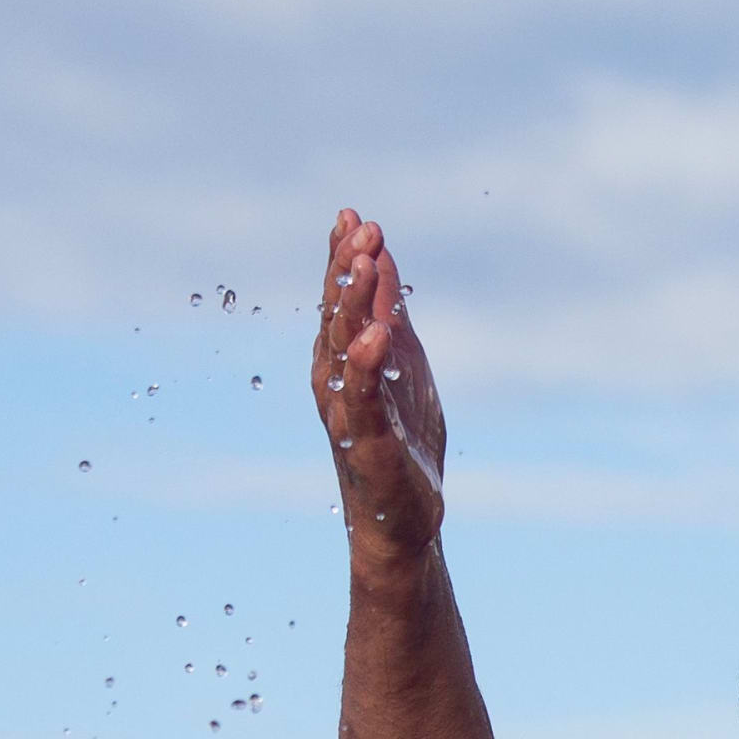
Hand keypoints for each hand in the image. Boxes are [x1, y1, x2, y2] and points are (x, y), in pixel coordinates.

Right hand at [312, 209, 446, 552]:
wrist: (403, 522)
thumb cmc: (400, 442)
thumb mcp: (402, 362)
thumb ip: (389, 310)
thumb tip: (380, 253)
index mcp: (342, 360)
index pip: (338, 300)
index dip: (342, 258)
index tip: (350, 216)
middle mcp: (335, 382)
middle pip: (335, 316)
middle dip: (346, 270)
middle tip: (361, 228)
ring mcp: (349, 413)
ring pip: (343, 350)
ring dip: (352, 305)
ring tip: (365, 263)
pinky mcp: (369, 444)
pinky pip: (364, 401)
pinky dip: (368, 368)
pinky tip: (377, 337)